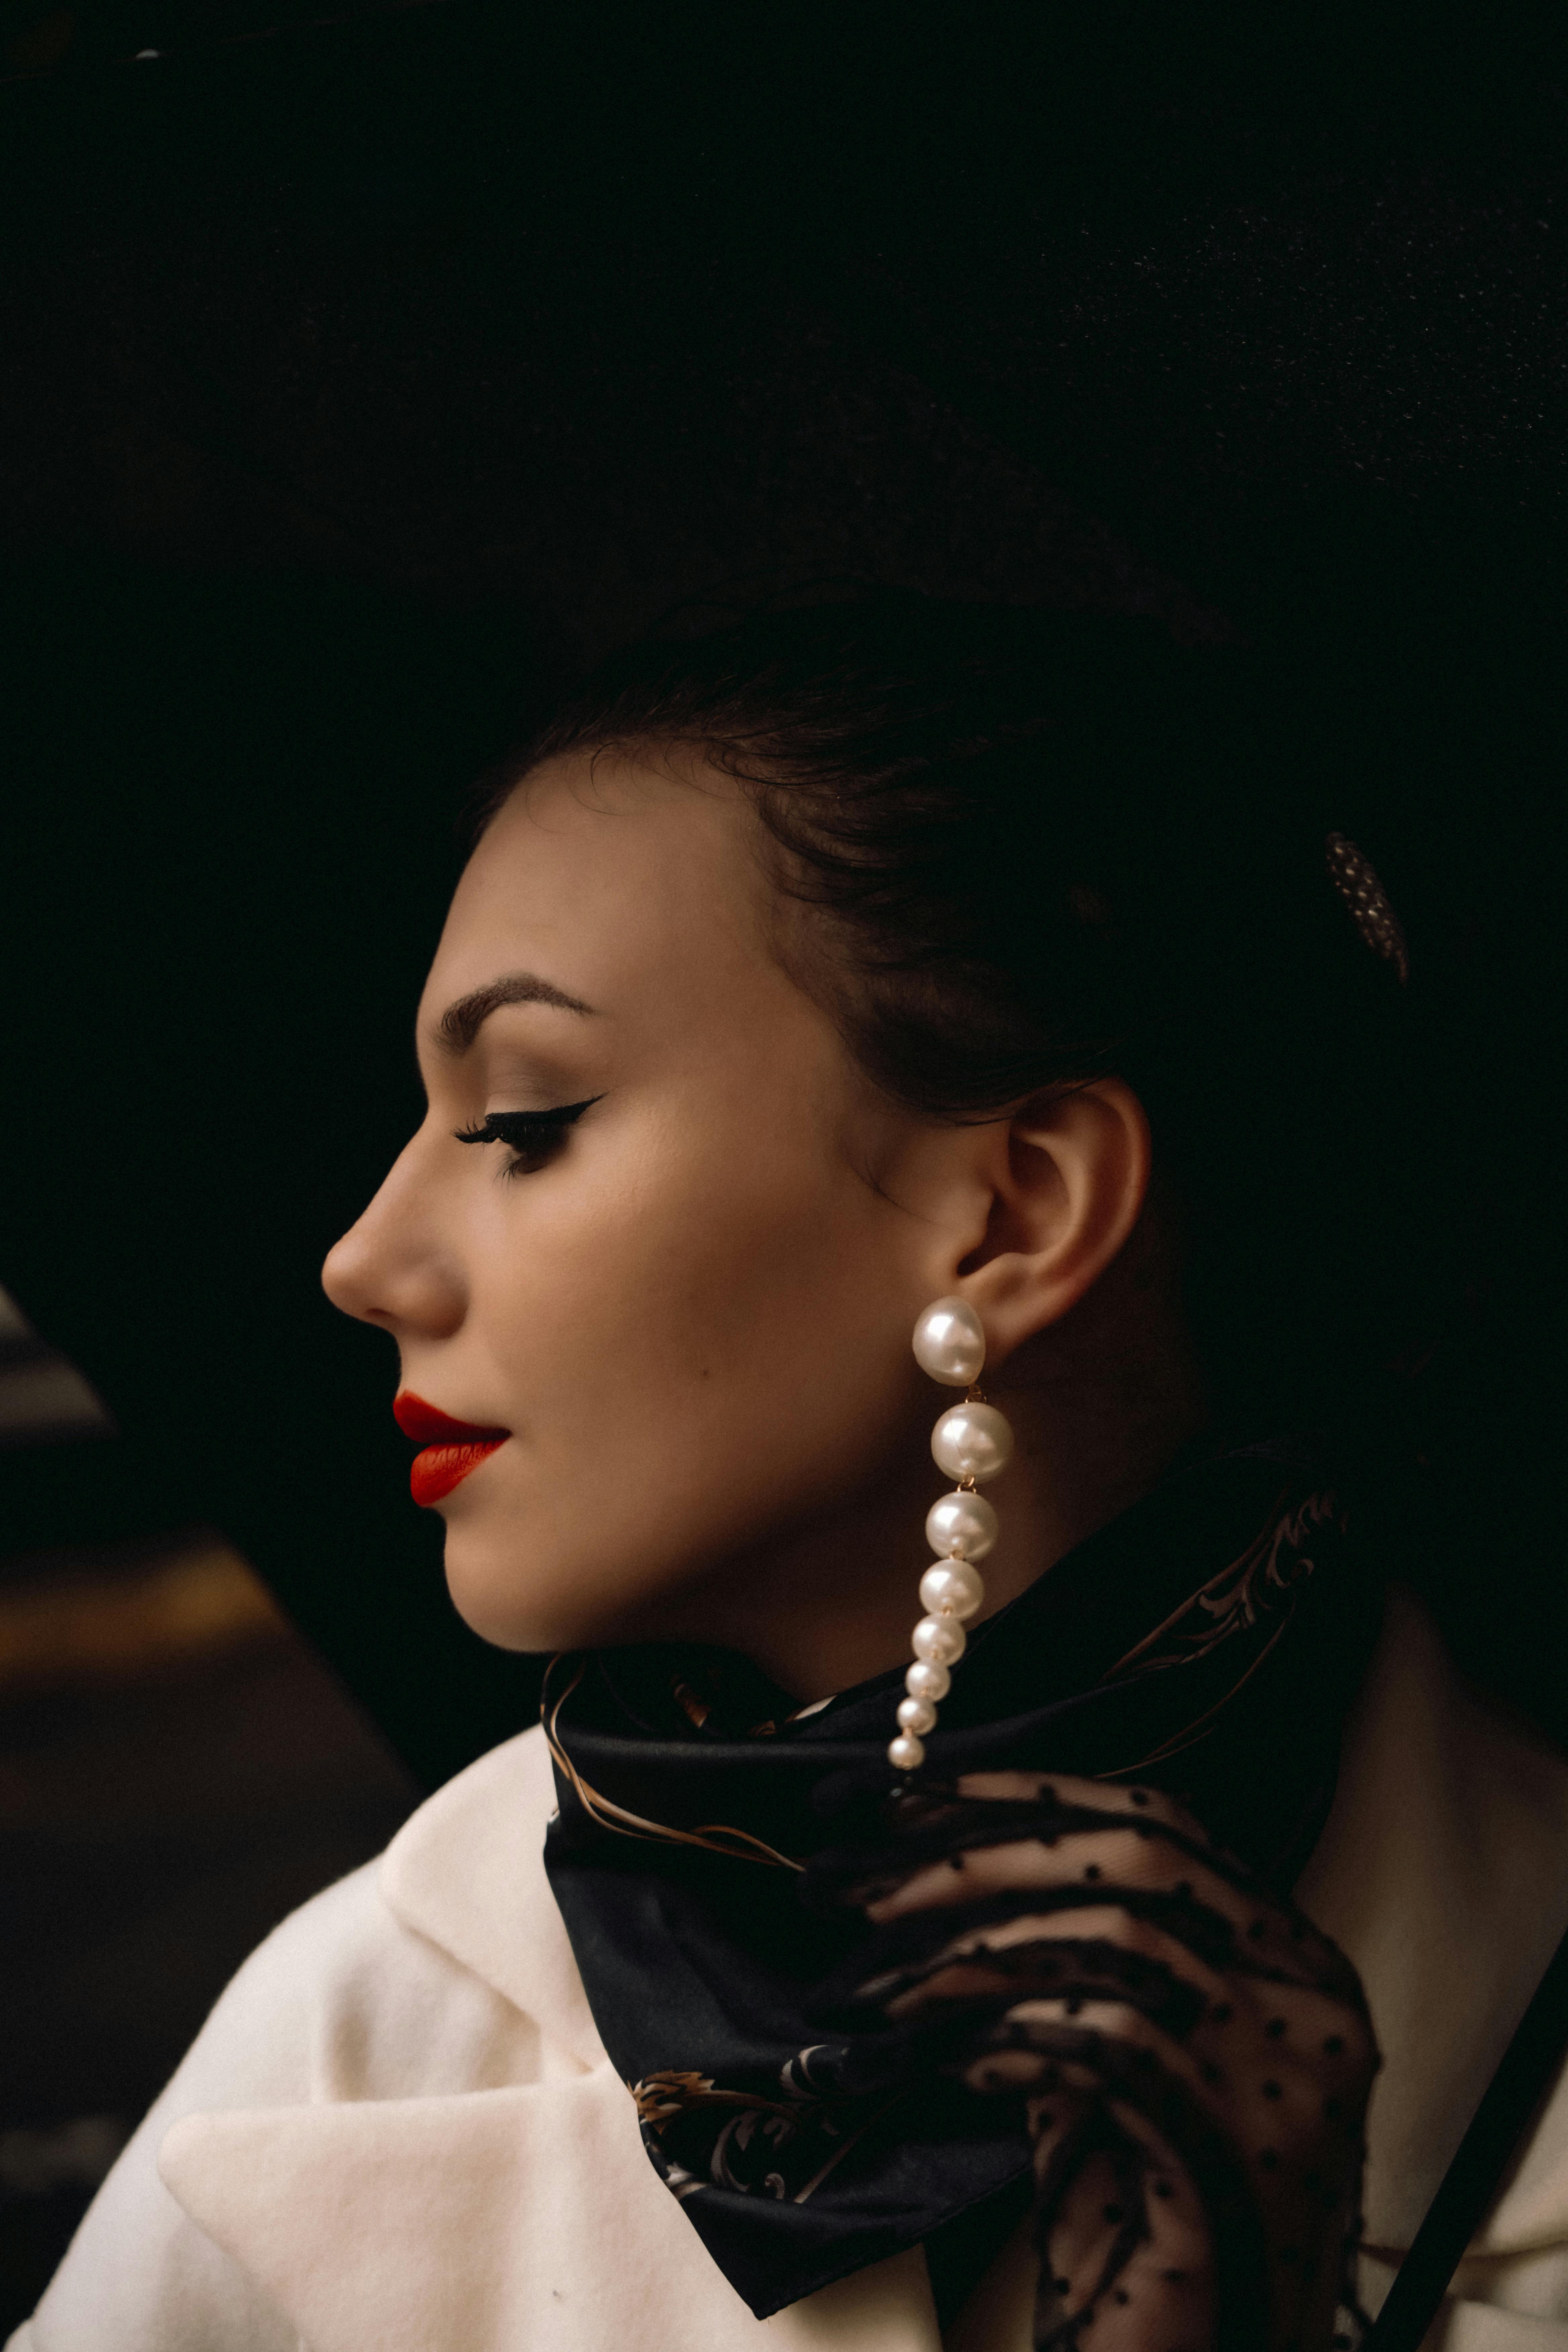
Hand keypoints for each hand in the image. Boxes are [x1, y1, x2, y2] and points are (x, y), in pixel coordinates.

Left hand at [826, 1773, 1377, 2351]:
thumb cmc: (1144, 2236)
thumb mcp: (1105, 2074)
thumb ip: (1067, 1969)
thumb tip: (942, 1866)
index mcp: (1293, 1961)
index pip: (1155, 1824)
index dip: (1022, 1796)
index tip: (899, 1790)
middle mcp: (1314, 2000)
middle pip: (1135, 1858)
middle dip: (973, 1855)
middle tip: (845, 1881)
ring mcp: (1294, 2074)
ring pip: (1110, 1941)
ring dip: (958, 1955)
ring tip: (860, 1988)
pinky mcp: (1244, 2149)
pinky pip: (1101, 2043)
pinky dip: (998, 2038)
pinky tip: (931, 2059)